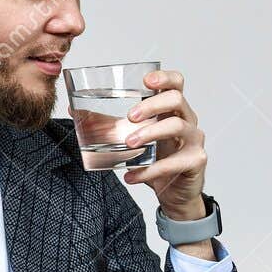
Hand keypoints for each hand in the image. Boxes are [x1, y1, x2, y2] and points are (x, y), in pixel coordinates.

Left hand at [121, 69, 206, 219]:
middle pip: (176, 99)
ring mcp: (194, 140)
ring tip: (129, 144)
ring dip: (150, 134)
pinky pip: (174, 162)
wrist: (176, 194)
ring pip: (176, 127)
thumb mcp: (133, 138)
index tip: (146, 81)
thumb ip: (109, 124)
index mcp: (172, 110)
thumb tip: (76, 112)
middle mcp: (187, 120)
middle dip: (152, 105)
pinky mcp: (195, 161)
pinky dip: (150, 170)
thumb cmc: (157, 160)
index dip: (164, 77)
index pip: (176, 83)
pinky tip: (132, 175)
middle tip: (130, 116)